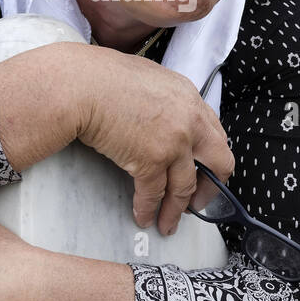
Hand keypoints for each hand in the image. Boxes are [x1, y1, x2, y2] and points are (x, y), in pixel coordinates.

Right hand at [74, 48, 232, 235]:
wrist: (81, 85)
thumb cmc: (102, 77)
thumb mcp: (148, 80)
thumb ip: (165, 100)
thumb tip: (161, 119)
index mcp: (189, 96)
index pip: (215, 133)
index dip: (211, 159)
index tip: (205, 173)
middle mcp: (190, 119)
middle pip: (218, 162)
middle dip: (209, 188)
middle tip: (197, 202)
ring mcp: (174, 141)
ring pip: (185, 187)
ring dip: (176, 210)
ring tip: (168, 223)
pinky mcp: (152, 160)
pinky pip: (154, 194)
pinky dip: (148, 210)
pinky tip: (144, 217)